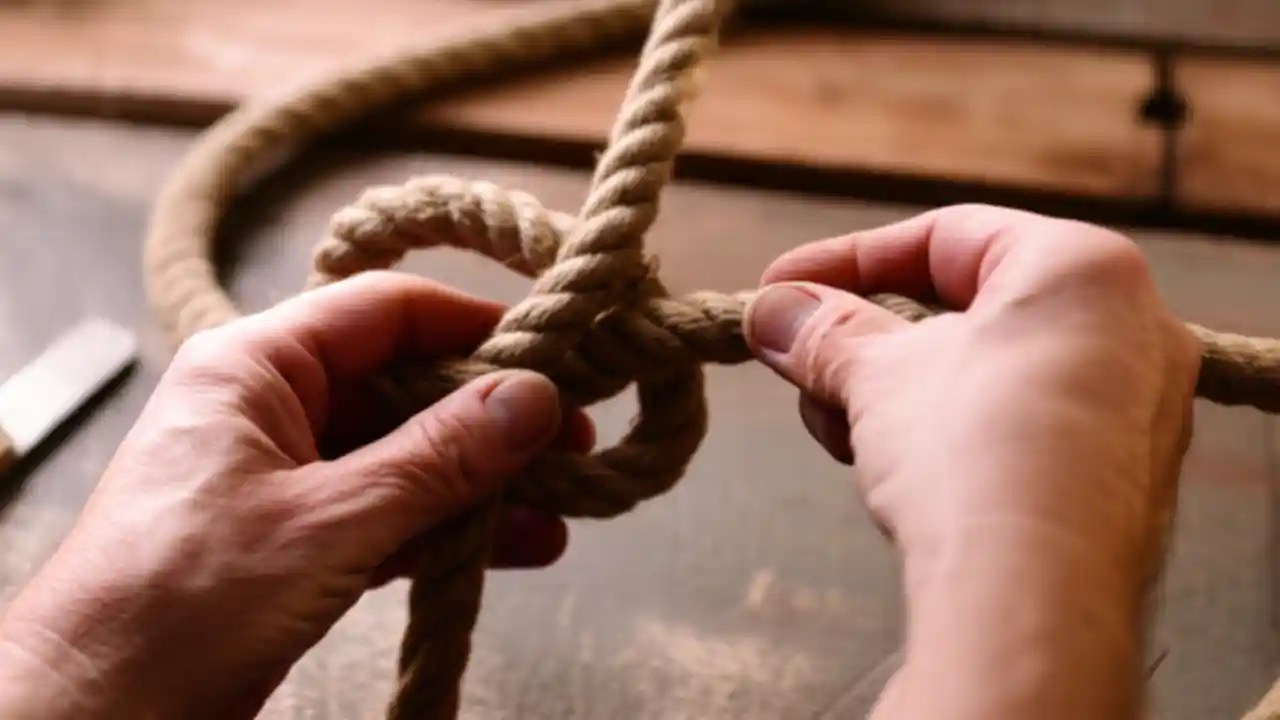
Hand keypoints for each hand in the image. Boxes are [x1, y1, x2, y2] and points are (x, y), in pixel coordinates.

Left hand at [0, 271, 588, 718]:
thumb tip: (531, 400)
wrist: (92, 715)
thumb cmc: (176, 605)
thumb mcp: (328, 522)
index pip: (385, 311)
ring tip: (563, 501)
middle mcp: (271, 408)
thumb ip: (436, 458)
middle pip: (404, 385)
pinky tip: (516, 545)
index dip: (475, 325)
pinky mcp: (298, 540)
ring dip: (482, 480)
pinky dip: (449, 528)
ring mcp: (286, 476)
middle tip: (574, 439)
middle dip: (491, 416)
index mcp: (254, 366)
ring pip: (405, 454)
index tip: (553, 350)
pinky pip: (390, 513)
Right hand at [744, 205, 1199, 719]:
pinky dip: (949, 436)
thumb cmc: (973, 456)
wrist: (1036, 600)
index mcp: (1082, 268)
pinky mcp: (1119, 478)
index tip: (780, 290)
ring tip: (840, 430)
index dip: (845, 260)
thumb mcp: (877, 376)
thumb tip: (772, 312)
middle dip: (868, 341)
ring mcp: (1134, 408)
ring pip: (988, 374)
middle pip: (964, 309)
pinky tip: (894, 472)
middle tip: (804, 367)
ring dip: (897, 395)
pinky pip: (1020, 428)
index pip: (946, 237)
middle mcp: (1131, 327)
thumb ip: (823, 332)